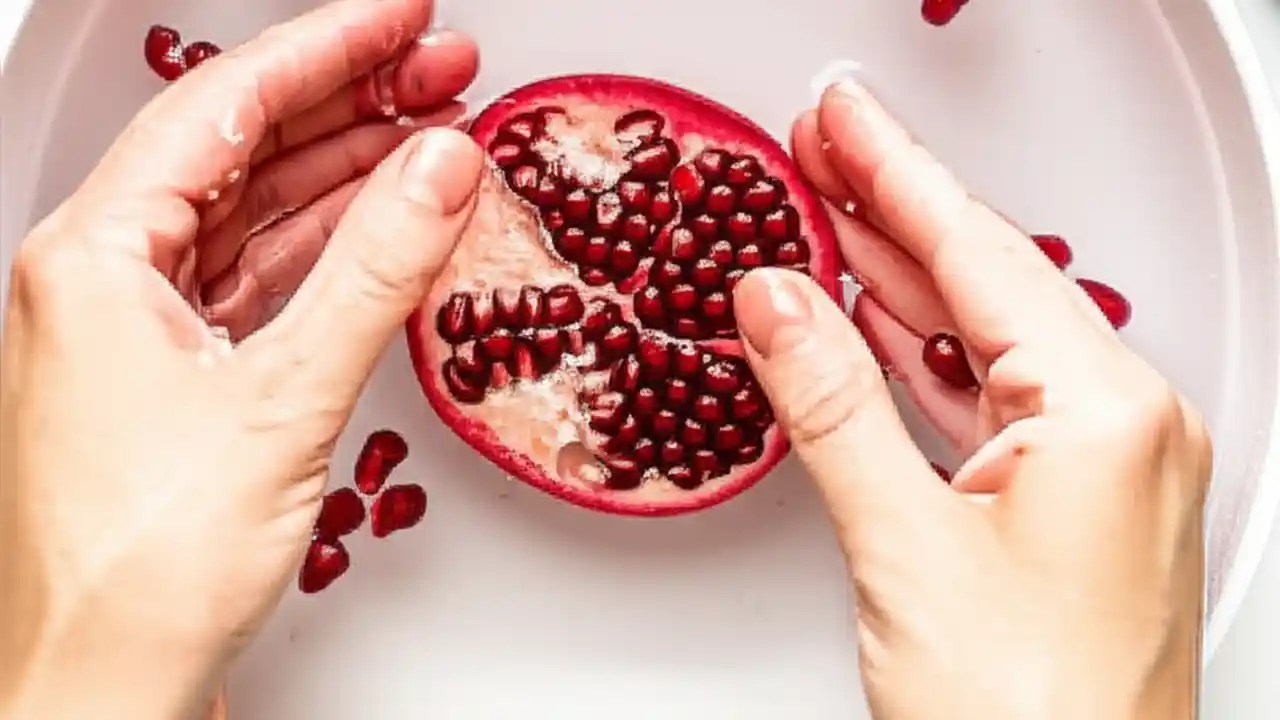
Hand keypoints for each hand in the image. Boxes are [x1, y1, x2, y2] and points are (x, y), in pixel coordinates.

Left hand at [0, 2, 482, 717]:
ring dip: (346, 173)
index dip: (326, 49)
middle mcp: (103, 278)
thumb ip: (373, 272)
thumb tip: (440, 171)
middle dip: (349, 101)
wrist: (105, 686)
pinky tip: (388, 226)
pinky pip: (264, 281)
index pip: (223, 108)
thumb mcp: (281, 402)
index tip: (403, 19)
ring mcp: (143, 327)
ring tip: (432, 132)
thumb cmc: (140, 568)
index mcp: (92, 257)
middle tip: (440, 66)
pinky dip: (332, 250)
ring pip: (257, 215)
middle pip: (242, 150)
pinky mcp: (184, 375)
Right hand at [733, 80, 1209, 718]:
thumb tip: (775, 300)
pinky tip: (870, 321)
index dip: (894, 172)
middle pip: (983, 281)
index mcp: (1109, 414)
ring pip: (981, 339)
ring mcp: (1101, 465)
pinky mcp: (1068, 503)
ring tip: (824, 216)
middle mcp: (1124, 426)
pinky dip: (919, 358)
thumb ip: (832, 407)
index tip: (839, 117)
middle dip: (890, 211)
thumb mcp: (903, 547)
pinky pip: (985, 399)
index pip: (977, 253)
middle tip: (816, 149)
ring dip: (898, 280)